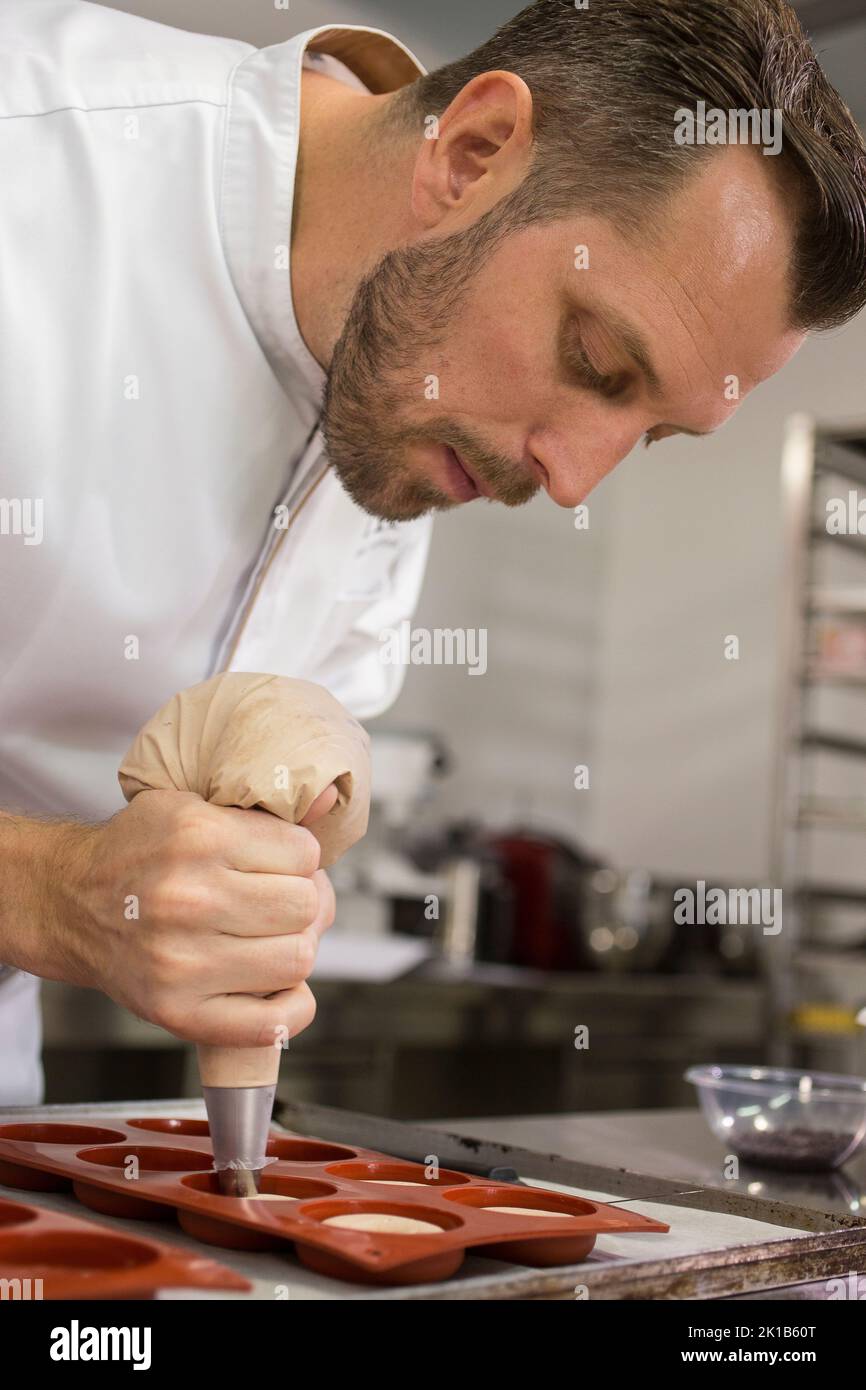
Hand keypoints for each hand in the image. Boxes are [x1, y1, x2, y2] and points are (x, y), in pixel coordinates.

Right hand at [45, 788, 336, 1047]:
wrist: (68, 902)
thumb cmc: (137, 854)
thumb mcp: (190, 806)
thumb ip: (260, 808)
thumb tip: (328, 803)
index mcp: (195, 837)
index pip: (304, 852)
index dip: (300, 857)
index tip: (278, 863)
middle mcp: (188, 899)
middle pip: (305, 905)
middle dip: (302, 901)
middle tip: (278, 902)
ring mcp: (181, 962)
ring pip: (298, 958)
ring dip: (294, 948)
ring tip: (270, 937)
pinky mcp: (177, 1011)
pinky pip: (271, 1023)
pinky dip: (291, 1007)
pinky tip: (276, 985)